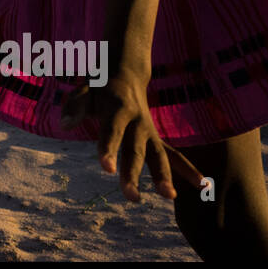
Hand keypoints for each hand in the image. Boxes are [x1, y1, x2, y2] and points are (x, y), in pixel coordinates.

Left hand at [60, 72, 202, 201]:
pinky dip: (188, 170)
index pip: (112, 131)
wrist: (124, 71)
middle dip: (134, 173)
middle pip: (135, 150)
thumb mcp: (83, 89)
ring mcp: (149, 130)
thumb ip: (75, 105)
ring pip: (158, 155)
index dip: (109, 148)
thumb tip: (64, 124)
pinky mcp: (154, 138)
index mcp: (117, 108)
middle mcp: (137, 121)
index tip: (107, 169)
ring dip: (164, 176)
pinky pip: (173, 155)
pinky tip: (203, 187)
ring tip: (169, 197)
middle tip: (131, 197)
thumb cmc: (98, 85)